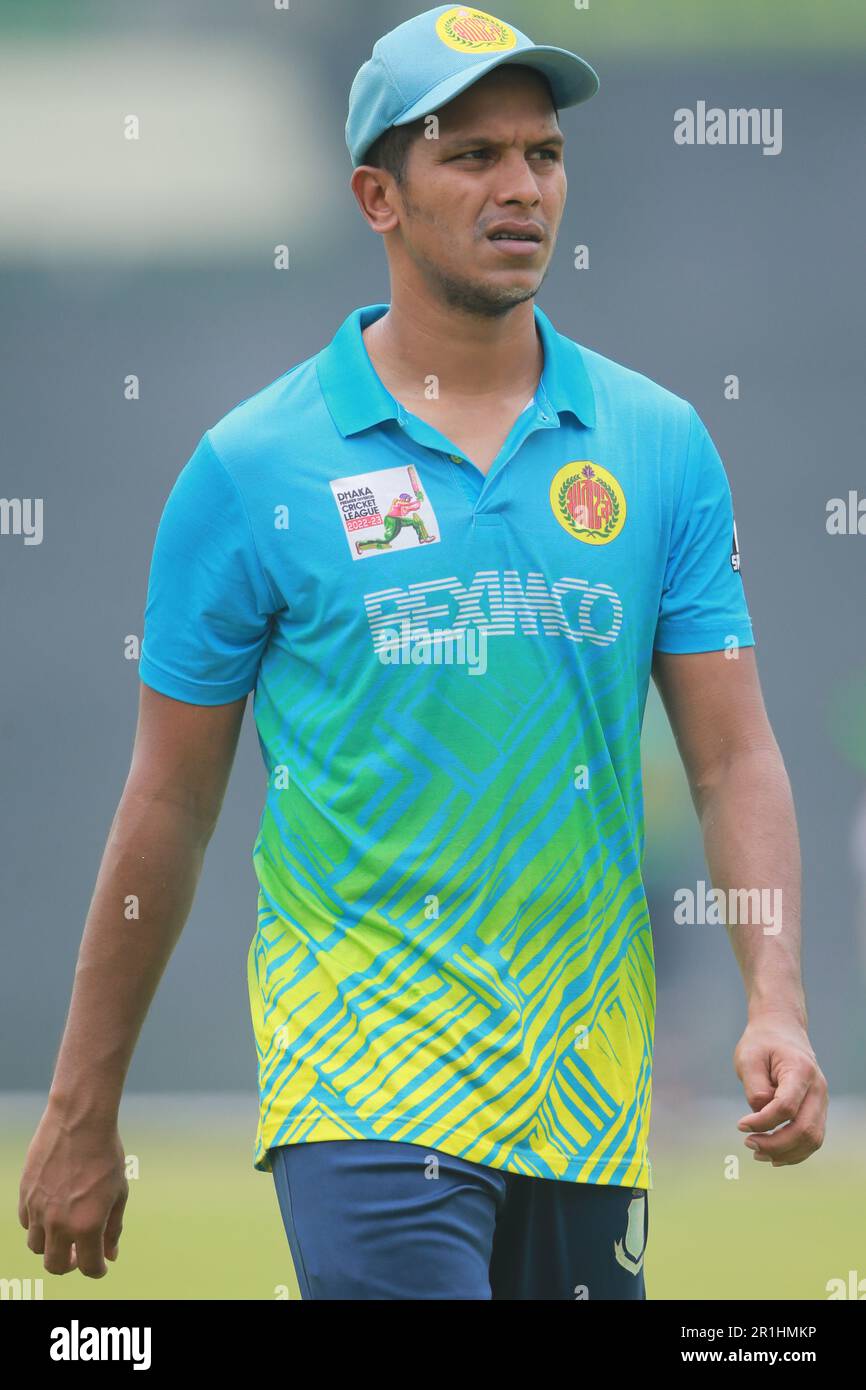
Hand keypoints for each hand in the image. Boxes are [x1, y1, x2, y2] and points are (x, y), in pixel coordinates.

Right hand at [18, 1099, 128, 1277]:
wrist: (80, 1122)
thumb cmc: (106, 1155)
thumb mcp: (119, 1193)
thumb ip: (113, 1228)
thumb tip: (110, 1255)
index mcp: (87, 1226)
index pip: (89, 1267)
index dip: (97, 1270)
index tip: (100, 1266)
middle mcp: (58, 1224)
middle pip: (56, 1266)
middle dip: (70, 1265)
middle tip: (80, 1254)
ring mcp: (38, 1210)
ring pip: (36, 1247)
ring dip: (51, 1245)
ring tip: (65, 1231)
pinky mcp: (25, 1194)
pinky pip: (26, 1223)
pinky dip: (37, 1225)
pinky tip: (51, 1211)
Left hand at [733, 1011, 827, 1166]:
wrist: (782, 1030)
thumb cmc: (762, 1043)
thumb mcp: (749, 1057)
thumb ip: (755, 1088)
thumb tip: (761, 1115)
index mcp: (800, 1071)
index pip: (786, 1107)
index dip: (763, 1122)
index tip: (740, 1125)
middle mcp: (818, 1088)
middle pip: (805, 1129)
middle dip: (776, 1144)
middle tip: (748, 1143)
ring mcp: (822, 1100)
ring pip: (813, 1139)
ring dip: (786, 1153)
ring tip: (758, 1153)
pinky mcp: (818, 1110)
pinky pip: (813, 1138)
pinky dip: (795, 1151)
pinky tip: (773, 1155)